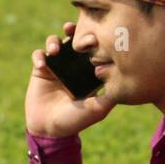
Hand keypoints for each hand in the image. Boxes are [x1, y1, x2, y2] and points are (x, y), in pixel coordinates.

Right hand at [24, 21, 116, 137]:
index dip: (96, 41)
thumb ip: (110, 97)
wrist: (49, 129)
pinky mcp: (40, 69)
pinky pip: (38, 55)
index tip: (98, 41)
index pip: (94, 49)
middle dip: (78, 34)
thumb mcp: (96, 110)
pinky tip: (42, 65)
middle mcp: (73, 64)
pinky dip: (39, 56)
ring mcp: (56, 65)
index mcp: (88, 71)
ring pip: (55, 42)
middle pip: (75, 40)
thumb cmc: (75, 120)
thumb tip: (125, 83)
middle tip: (82, 41)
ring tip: (55, 50)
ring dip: (54, 41)